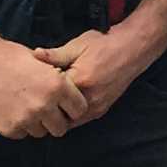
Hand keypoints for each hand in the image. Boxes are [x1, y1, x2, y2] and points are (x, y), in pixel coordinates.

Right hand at [0, 39, 87, 139]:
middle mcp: (44, 105)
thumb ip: (58, 80)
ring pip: (41, 132)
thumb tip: (72, 92)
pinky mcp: (9, 128)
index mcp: (57, 86)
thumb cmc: (10, 57)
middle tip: (46, 110)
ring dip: (37, 123)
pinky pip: (22, 134)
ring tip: (26, 107)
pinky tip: (12, 109)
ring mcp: (25, 119)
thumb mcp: (41, 62)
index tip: (66, 105)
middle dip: (56, 120)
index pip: (79, 110)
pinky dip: (19, 125)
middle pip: (61, 127)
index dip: (73, 107)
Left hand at [34, 19, 163, 123]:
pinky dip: (71, 115)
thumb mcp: (78, 45)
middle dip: (48, 109)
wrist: (132, 49)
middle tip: (39, 99)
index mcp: (80, 82)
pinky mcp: (102, 109)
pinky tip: (65, 104)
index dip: (40, 92)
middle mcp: (89, 99)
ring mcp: (97, 107)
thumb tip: (35, 55)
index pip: (51, 96)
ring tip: (51, 103)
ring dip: (60, 114)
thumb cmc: (104, 44)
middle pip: (58, 115)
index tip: (34, 86)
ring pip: (70, 122)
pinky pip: (81, 120)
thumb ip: (55, 54)